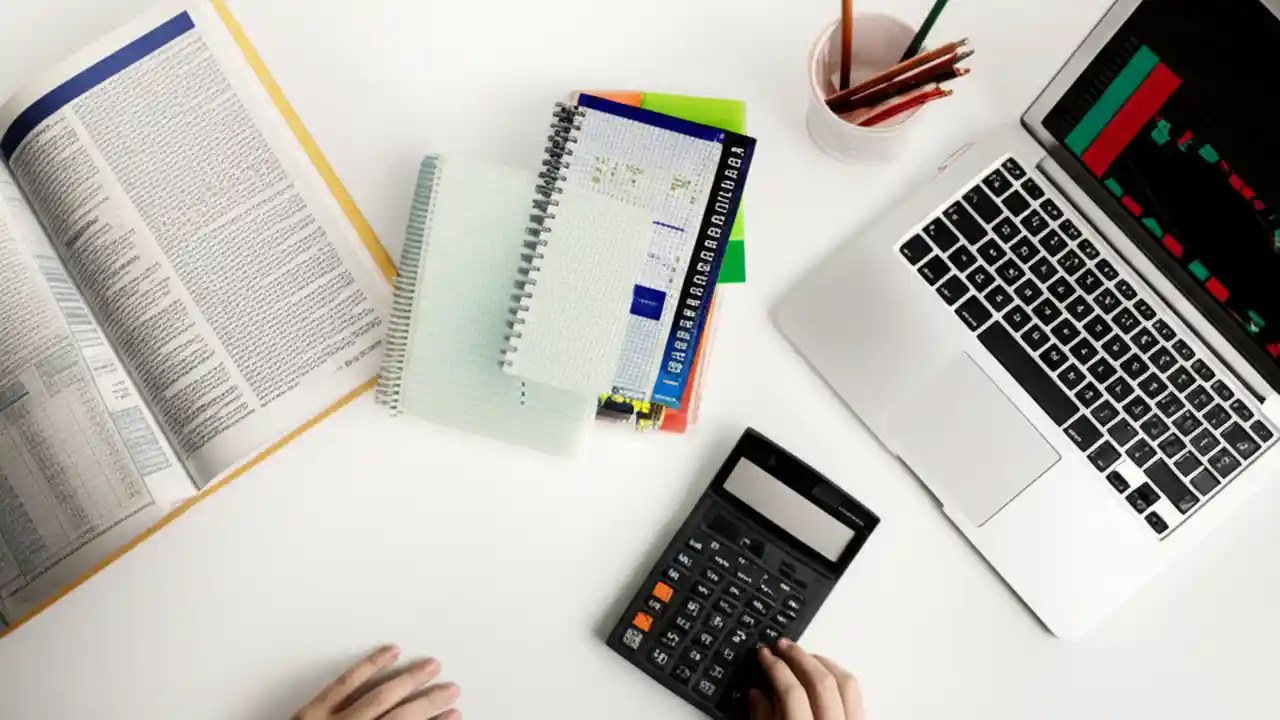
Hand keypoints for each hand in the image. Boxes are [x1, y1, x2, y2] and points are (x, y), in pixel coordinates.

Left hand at [293, 645, 461, 719]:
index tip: (455, 715)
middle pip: (401, 716)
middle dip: (430, 701)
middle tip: (451, 690)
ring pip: (379, 696)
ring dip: (409, 679)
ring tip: (430, 666)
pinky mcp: (311, 713)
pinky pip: (345, 683)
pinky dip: (369, 666)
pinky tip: (389, 653)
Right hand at [750, 639, 863, 719]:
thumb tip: (757, 694)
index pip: (792, 693)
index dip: (776, 668)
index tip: (764, 654)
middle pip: (821, 682)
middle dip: (799, 657)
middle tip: (782, 645)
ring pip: (846, 683)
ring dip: (823, 662)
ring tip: (803, 654)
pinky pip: (856, 694)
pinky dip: (840, 676)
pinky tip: (825, 671)